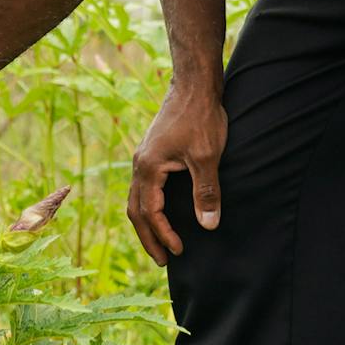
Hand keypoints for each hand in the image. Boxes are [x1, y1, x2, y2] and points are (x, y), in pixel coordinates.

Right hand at [127, 79, 227, 264]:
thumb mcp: (206, 156)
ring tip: (159, 240)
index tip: (179, 251)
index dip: (164, 234)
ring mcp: (144, 157)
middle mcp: (140, 164)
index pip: (150, 212)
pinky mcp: (152, 152)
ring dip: (146, 223)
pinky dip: (149, 206)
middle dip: (148, 237)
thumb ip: (206, 192)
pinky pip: (143, 187)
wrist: (194, 85)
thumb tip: (209, 225)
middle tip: (163, 260)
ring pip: (136, 199)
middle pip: (135, 210)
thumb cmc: (200, 117)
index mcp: (148, 168)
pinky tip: (162, 210)